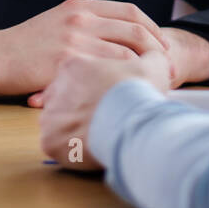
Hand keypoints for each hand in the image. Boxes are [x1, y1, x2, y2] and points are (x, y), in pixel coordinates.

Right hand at [27, 25, 208, 106]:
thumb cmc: (23, 46)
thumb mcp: (56, 22)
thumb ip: (85, 24)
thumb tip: (116, 39)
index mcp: (80, 6)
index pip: (131, 11)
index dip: (153, 29)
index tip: (163, 46)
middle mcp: (81, 19)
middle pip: (136, 31)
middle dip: (159, 51)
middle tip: (170, 69)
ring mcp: (75, 40)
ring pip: (126, 54)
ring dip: (145, 71)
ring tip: (153, 85)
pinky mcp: (67, 63)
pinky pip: (106, 74)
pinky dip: (122, 84)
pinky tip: (128, 95)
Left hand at [38, 51, 171, 171]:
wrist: (133, 120)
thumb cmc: (141, 92)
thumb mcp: (152, 65)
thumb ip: (150, 58)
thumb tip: (158, 57)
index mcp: (73, 65)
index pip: (74, 77)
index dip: (91, 90)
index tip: (105, 100)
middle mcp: (55, 87)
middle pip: (63, 98)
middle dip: (78, 109)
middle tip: (100, 119)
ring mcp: (50, 115)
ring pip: (57, 122)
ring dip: (72, 129)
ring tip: (96, 136)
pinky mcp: (50, 140)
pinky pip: (55, 145)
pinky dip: (69, 150)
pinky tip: (87, 149)